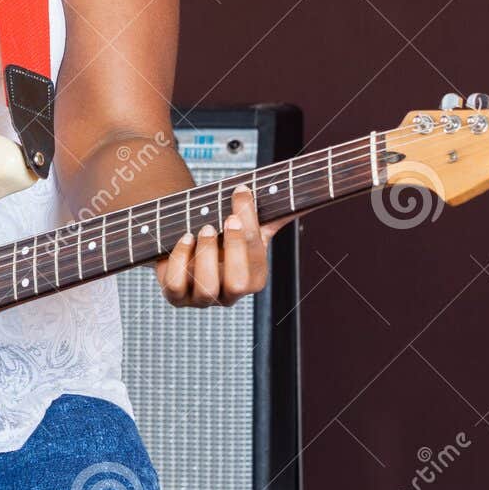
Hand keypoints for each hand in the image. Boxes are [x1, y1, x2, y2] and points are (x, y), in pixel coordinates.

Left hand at [154, 184, 290, 307]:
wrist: (187, 240)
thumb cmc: (222, 232)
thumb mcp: (249, 224)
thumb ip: (277, 214)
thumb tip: (313, 191)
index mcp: (253, 278)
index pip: (256, 257)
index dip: (250, 224)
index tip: (241, 193)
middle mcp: (229, 294)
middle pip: (237, 285)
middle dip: (234, 249)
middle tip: (228, 219)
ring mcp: (201, 298)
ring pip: (206, 288)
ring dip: (206, 255)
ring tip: (203, 228)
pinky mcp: (175, 295)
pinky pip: (175, 287)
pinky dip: (180, 261)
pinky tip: (184, 238)